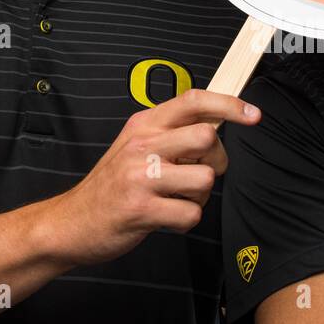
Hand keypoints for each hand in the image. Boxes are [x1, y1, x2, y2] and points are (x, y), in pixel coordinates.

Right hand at [39, 88, 259, 265]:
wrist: (70, 222)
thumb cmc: (112, 186)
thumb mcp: (136, 145)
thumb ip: (172, 132)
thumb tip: (217, 120)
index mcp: (143, 124)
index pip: (194, 100)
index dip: (230, 104)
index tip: (253, 115)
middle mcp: (141, 144)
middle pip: (207, 137)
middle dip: (215, 160)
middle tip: (197, 173)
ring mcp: (140, 176)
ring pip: (204, 178)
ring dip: (199, 195)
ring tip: (175, 199)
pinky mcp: (140, 209)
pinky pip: (191, 214)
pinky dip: (185, 221)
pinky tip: (164, 218)